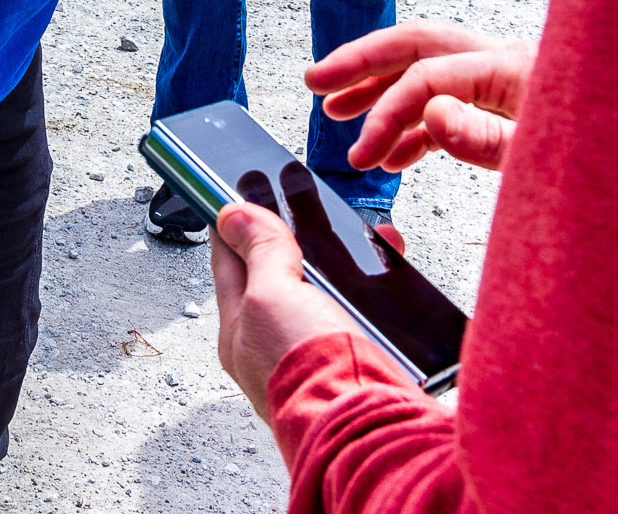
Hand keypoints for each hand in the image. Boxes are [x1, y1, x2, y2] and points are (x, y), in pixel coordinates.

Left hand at [212, 193, 371, 420]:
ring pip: (327, 289)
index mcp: (242, 330)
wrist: (371, 431)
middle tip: (304, 199)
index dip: (238, 221)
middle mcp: (279, 343)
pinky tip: (388, 265)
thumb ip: (259, 253)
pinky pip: (366, 309)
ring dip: (341, 256)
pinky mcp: (361, 357)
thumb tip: (233, 214)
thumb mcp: (272, 297)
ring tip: (356, 227)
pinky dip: (378, 282)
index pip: (230, 262)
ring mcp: (321, 351)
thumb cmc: (312, 377)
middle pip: (283, 273)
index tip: (246, 186)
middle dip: (295, 235)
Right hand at [306, 21, 533, 172]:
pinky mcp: (507, 109)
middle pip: (416, 47)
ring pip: (427, 74)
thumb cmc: (606, 163)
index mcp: (511, 66)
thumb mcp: (543, 154)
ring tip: (338, 112)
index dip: (386, 111)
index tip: (363, 149)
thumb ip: (488, 137)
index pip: (427, 75)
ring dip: (380, 93)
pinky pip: (449, 109)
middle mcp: (502, 62)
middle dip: (361, 62)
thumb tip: (432, 113)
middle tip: (318, 80)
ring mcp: (503, 84)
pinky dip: (415, 129)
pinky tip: (393, 156)